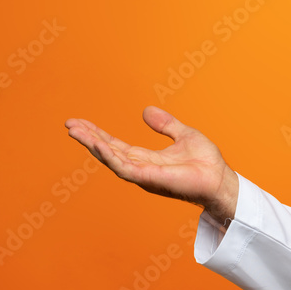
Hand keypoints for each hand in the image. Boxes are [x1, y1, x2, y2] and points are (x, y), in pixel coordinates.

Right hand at [64, 106, 238, 223]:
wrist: (220, 179)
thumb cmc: (206, 163)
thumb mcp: (183, 135)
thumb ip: (165, 124)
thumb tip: (146, 110)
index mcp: (146, 158)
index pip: (116, 145)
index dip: (98, 134)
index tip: (80, 123)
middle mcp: (141, 168)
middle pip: (108, 152)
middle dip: (88, 139)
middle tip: (69, 125)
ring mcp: (143, 175)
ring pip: (111, 159)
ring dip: (92, 145)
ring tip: (76, 131)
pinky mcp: (150, 179)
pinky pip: (124, 168)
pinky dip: (109, 156)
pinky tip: (97, 144)